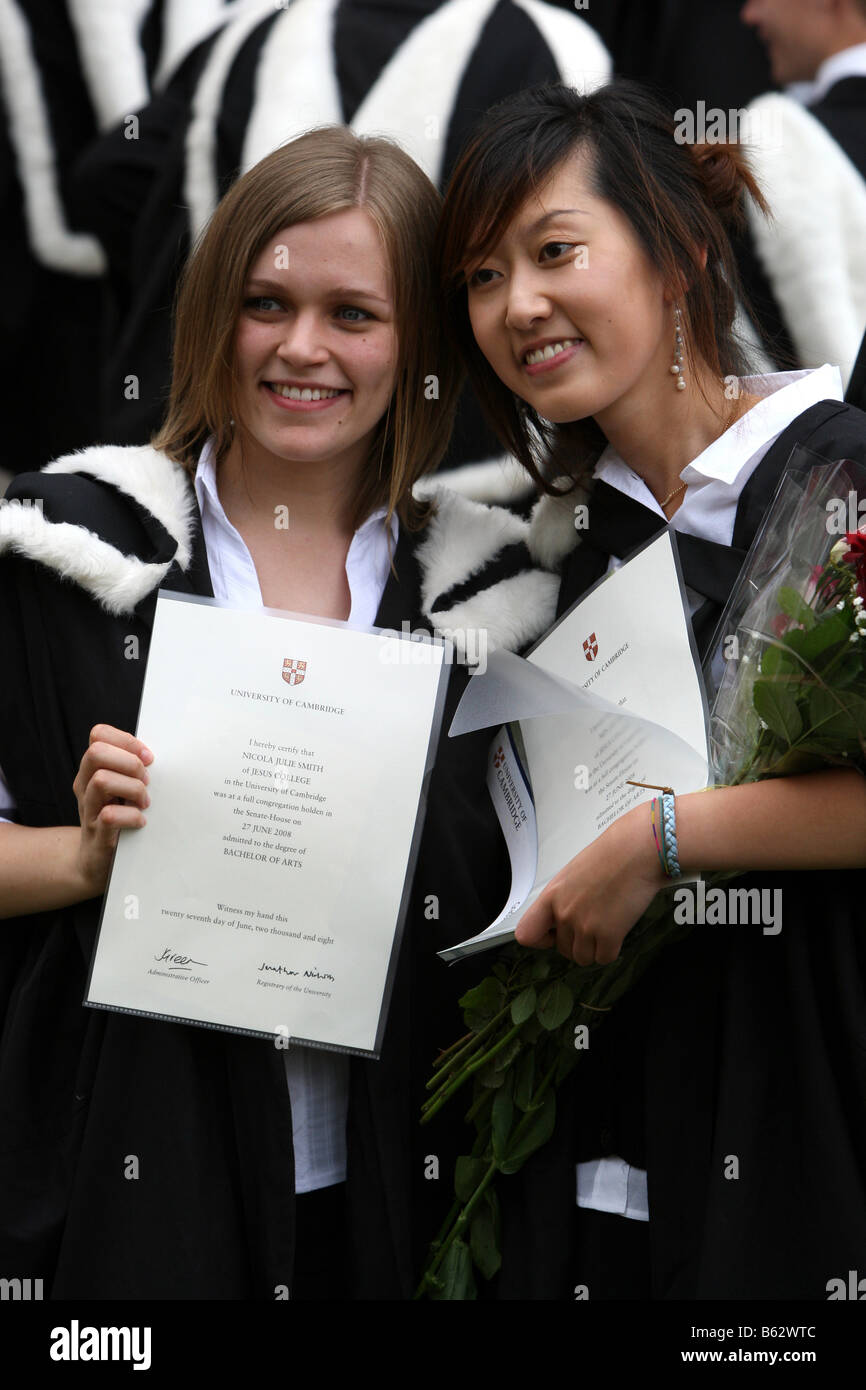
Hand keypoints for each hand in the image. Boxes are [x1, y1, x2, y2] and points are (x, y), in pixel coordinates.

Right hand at [72, 724, 152, 895]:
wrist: (96, 862)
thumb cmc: (116, 819)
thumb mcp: (120, 790)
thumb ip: (131, 770)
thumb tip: (157, 756)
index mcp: (92, 770)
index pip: (98, 735)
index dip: (126, 740)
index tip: (148, 757)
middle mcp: (85, 786)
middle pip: (96, 753)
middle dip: (129, 763)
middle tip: (146, 781)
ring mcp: (88, 809)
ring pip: (102, 780)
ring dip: (133, 788)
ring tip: (144, 802)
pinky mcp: (98, 834)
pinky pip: (110, 816)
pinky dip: (132, 816)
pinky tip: (141, 822)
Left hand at [515, 803, 664, 964]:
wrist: (638, 850)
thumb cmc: (611, 856)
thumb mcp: (573, 874)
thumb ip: (563, 898)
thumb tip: (562, 918)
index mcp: (551, 895)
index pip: (526, 934)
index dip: (541, 939)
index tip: (553, 934)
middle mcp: (564, 913)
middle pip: (562, 949)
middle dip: (577, 941)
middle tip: (593, 922)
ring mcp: (585, 926)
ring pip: (583, 958)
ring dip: (594, 948)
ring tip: (606, 925)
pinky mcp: (609, 935)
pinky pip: (604, 958)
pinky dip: (611, 949)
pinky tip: (617, 929)